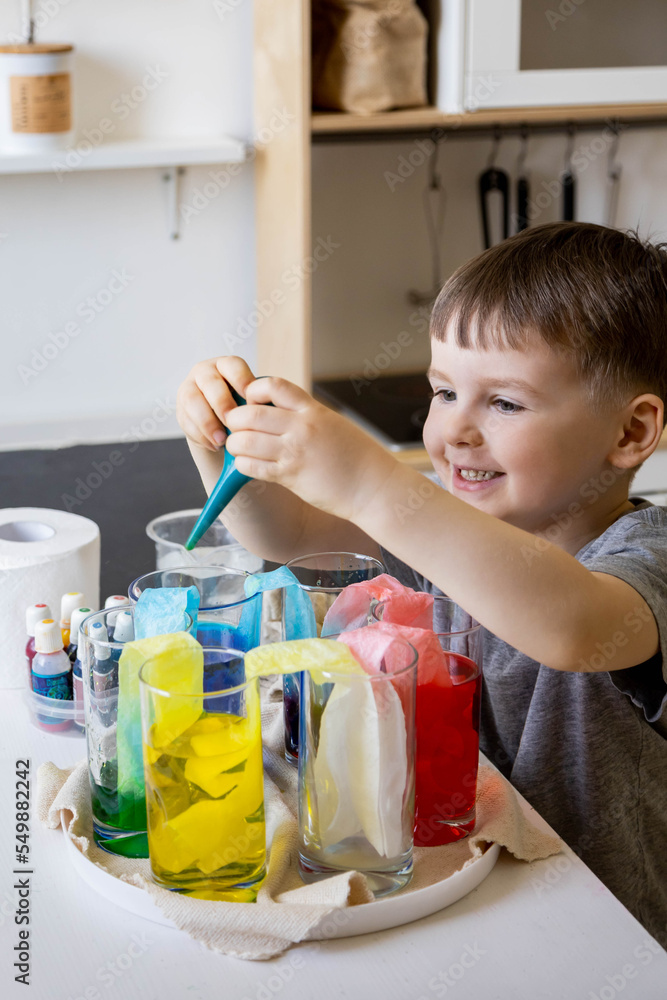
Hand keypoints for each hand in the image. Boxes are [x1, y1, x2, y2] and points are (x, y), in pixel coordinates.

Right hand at [176, 356, 254, 450]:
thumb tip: (268, 410)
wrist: (221, 423)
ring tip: (222, 440)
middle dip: (222, 404)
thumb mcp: (251, 400)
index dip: (242, 382)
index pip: (233, 365)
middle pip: (210, 383)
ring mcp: (189, 389)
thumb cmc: (243, 409)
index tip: (252, 403)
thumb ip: (257, 400)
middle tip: (233, 423)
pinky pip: (186, 420)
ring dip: (208, 422)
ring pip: (192, 401)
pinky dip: (201, 435)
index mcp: (226, 365)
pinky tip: (215, 445)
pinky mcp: (181, 409)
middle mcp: (204, 372)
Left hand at [224, 377, 398, 522]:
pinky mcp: (291, 476)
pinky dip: (243, 465)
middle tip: (234, 428)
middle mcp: (302, 427)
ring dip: (235, 444)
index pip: (272, 385)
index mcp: (312, 409)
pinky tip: (246, 465)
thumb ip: (304, 416)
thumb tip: (276, 412)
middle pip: (250, 414)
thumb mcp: (332, 423)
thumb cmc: (356, 456)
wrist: (373, 486)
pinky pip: (252, 467)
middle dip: (235, 420)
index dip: (253, 391)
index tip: (251, 402)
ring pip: (245, 441)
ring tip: (238, 448)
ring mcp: (295, 452)